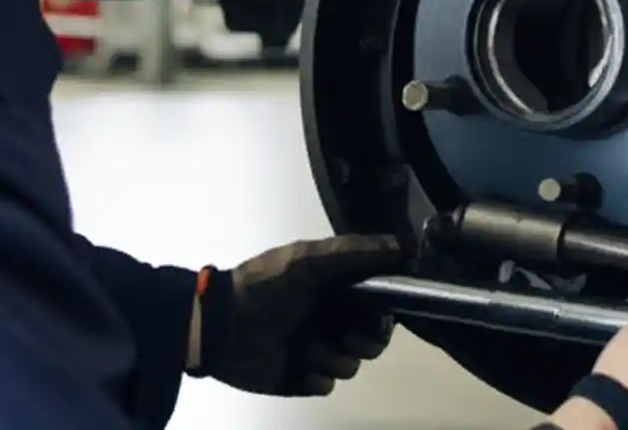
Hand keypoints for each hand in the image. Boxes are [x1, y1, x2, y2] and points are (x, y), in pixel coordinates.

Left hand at [193, 235, 405, 396]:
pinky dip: (314, 375)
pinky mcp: (303, 378)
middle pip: (374, 339)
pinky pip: (327, 384)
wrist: (219, 326)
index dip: (386, 311)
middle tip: (344, 335)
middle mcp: (333, 321)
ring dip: (331, 356)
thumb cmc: (265, 286)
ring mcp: (319, 351)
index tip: (379, 312)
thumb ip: (355, 251)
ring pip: (352, 364)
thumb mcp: (308, 259)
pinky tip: (294, 362)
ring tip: (304, 345)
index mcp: (337, 290)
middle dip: (364, 339)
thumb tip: (408, 244)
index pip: (381, 304)